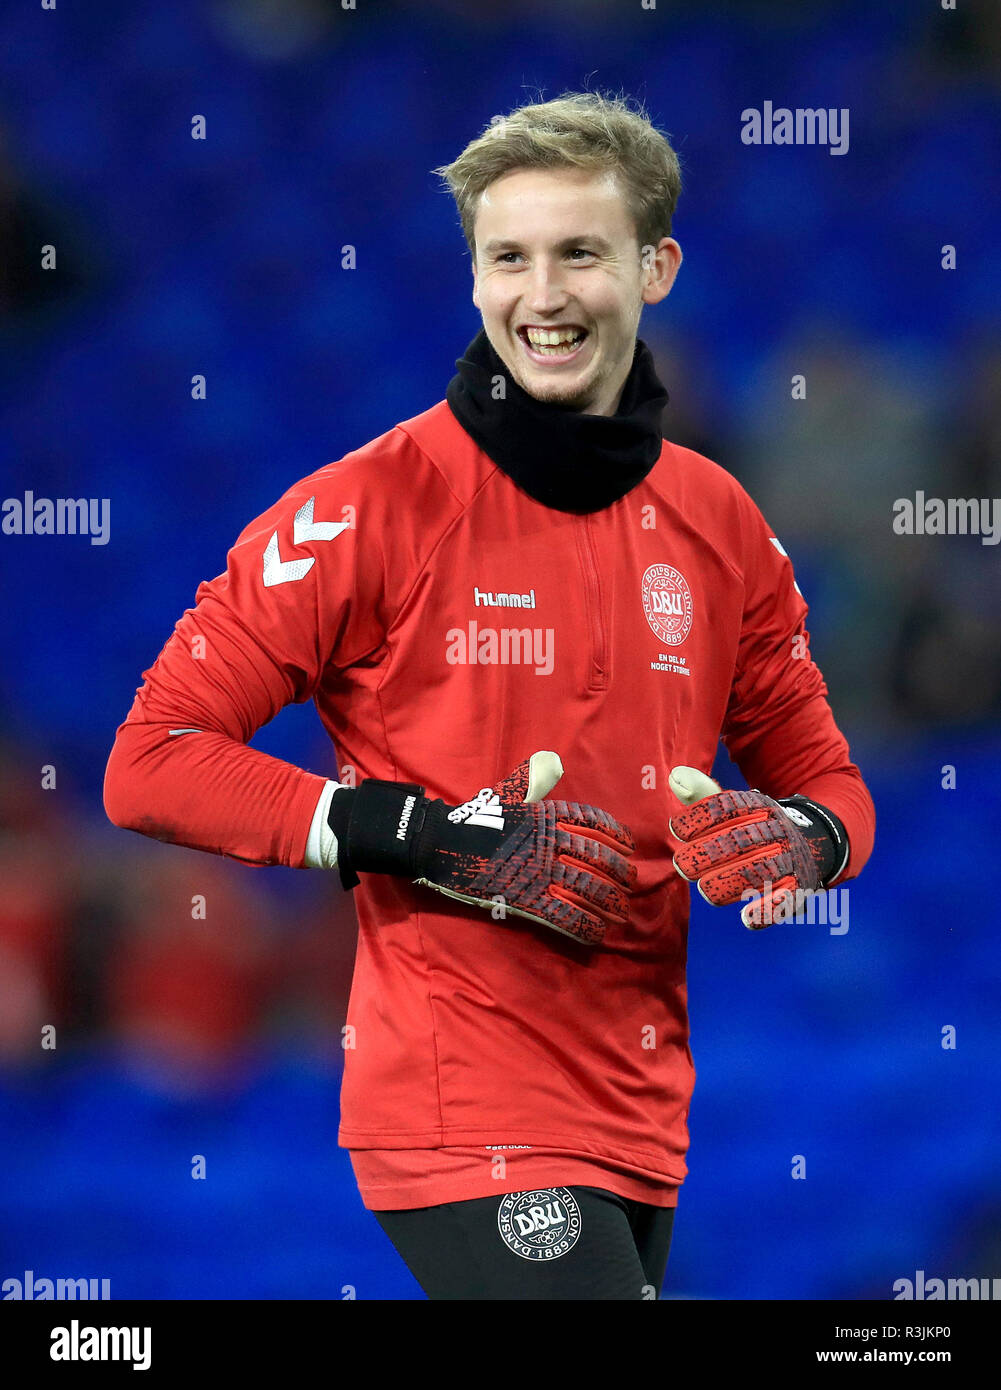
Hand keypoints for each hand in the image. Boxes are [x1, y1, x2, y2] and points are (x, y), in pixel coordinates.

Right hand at [329, 751, 636, 945]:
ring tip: (622, 913)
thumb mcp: (506, 796)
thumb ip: (531, 784)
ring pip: (587, 889)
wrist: (439, 841)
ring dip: (609, 903)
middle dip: (620, 873)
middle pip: (597, 858)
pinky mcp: (526, 899)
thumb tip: (550, 764)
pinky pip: (564, 916)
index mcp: (546, 816)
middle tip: (632, 884)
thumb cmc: (471, 817)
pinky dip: (584, 926)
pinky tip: (596, 934)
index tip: (629, 845)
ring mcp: (538, 872)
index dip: (615, 835)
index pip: (592, 822)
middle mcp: (548, 843)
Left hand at [668, 766, 833, 928]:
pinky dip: (767, 911)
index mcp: (759, 807)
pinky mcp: (799, 887)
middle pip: (741, 841)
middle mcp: (776, 830)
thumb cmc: (757, 827)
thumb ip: (704, 796)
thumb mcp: (736, 807)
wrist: (813, 842)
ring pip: (760, 872)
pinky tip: (746, 919)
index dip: (700, 817)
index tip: (677, 829)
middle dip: (708, 854)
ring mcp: (790, 859)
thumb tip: (675, 777)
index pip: (728, 807)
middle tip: (683, 865)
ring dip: (730, 883)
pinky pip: (786, 900)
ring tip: (706, 889)